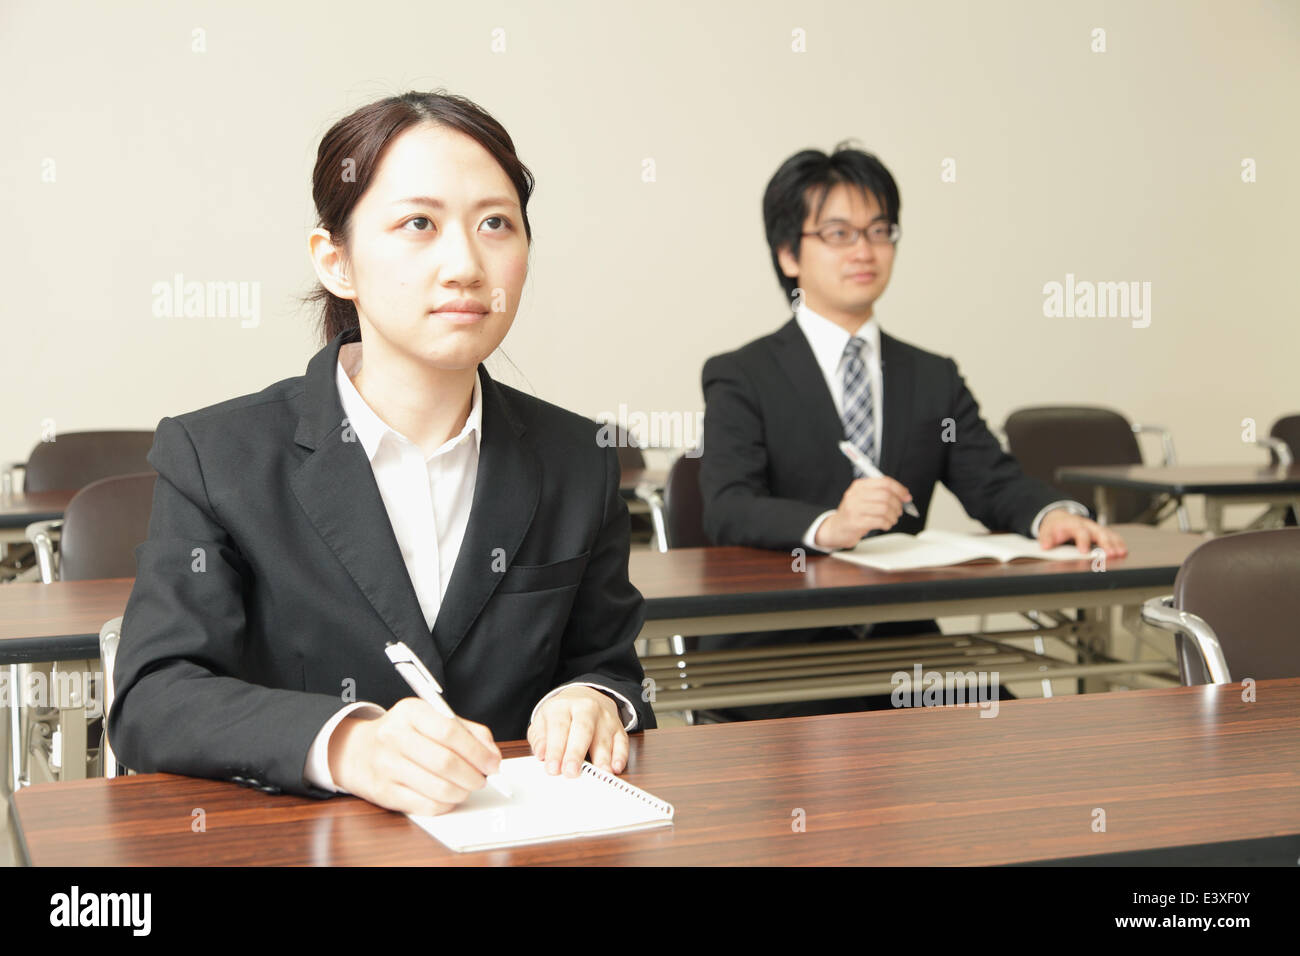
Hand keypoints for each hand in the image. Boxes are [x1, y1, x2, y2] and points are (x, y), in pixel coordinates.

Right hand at [328, 697, 500, 815]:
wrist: (358, 750)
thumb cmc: (405, 733)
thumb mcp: (432, 718)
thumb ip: (467, 731)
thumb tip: (493, 756)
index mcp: (411, 712)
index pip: (450, 732)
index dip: (477, 751)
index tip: (493, 763)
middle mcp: (394, 736)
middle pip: (446, 762)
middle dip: (473, 775)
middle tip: (483, 778)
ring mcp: (386, 766)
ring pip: (438, 788)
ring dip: (462, 791)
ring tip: (467, 787)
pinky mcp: (384, 792)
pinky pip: (426, 805)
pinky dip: (446, 804)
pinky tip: (449, 796)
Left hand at [527, 685, 627, 777]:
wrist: (585, 697)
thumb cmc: (562, 715)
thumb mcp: (543, 721)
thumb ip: (539, 738)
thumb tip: (541, 754)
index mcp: (563, 707)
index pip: (559, 727)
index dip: (555, 749)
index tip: (552, 768)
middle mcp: (586, 709)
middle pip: (583, 730)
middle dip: (576, 752)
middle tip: (571, 772)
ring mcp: (604, 718)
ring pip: (604, 738)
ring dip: (602, 758)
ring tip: (598, 774)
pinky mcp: (618, 728)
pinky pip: (622, 742)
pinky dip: (620, 756)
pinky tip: (615, 767)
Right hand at [815, 476, 913, 549]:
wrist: (836, 529)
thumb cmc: (853, 513)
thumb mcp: (863, 498)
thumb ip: (880, 493)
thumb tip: (903, 495)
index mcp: (859, 486)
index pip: (884, 482)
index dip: (899, 489)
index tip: (906, 496)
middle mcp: (855, 495)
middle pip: (886, 495)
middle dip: (897, 504)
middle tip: (898, 511)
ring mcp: (854, 509)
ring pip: (884, 508)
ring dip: (893, 516)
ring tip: (891, 519)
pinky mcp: (856, 522)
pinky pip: (880, 521)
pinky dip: (887, 524)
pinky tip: (885, 525)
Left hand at [1037, 510, 1126, 557]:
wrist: (1060, 519)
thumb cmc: (1055, 528)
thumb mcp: (1046, 531)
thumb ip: (1046, 538)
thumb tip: (1045, 545)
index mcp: (1073, 524)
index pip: (1079, 531)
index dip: (1083, 541)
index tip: (1084, 551)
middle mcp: (1086, 525)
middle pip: (1098, 532)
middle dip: (1105, 543)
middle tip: (1110, 554)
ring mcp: (1095, 528)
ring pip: (1108, 534)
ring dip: (1115, 544)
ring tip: (1121, 553)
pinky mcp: (1101, 532)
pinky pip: (1112, 536)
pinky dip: (1118, 543)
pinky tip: (1123, 551)